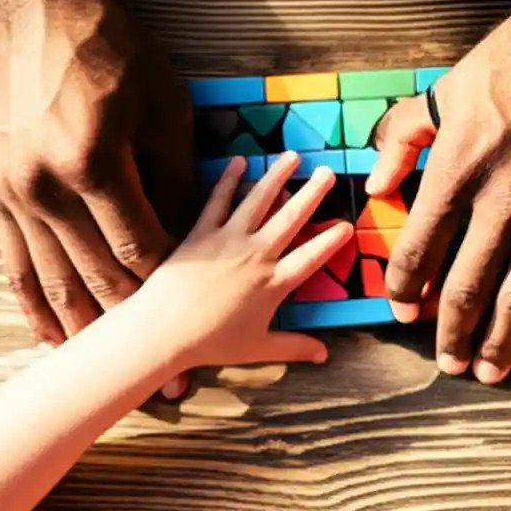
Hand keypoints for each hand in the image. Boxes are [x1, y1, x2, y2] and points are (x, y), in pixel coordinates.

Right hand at [0, 0, 195, 350]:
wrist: (29, 11)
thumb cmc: (111, 50)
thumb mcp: (166, 108)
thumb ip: (179, 181)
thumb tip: (193, 239)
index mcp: (94, 164)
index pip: (141, 251)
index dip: (171, 294)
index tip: (200, 327)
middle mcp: (46, 188)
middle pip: (97, 279)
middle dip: (135, 330)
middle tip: (169, 374)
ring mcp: (14, 193)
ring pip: (53, 281)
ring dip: (84, 331)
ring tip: (111, 373)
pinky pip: (16, 264)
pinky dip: (35, 305)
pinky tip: (51, 336)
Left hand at [139, 152, 351, 369]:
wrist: (163, 331)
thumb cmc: (211, 343)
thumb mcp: (258, 348)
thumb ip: (294, 348)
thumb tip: (324, 356)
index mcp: (274, 284)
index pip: (311, 257)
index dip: (331, 241)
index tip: (348, 225)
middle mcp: (257, 256)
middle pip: (291, 219)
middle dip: (312, 194)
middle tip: (327, 173)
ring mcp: (229, 241)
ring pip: (259, 201)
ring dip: (277, 176)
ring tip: (292, 155)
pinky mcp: (202, 233)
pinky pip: (218, 201)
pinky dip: (229, 180)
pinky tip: (239, 161)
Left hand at [368, 0, 510, 383]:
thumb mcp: (445, 88)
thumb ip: (402, 138)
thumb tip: (377, 182)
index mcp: (458, 170)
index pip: (419, 249)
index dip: (404, 288)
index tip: (399, 309)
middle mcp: (503, 202)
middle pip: (467, 288)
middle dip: (450, 332)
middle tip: (443, 360)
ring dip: (500, 343)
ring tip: (486, 371)